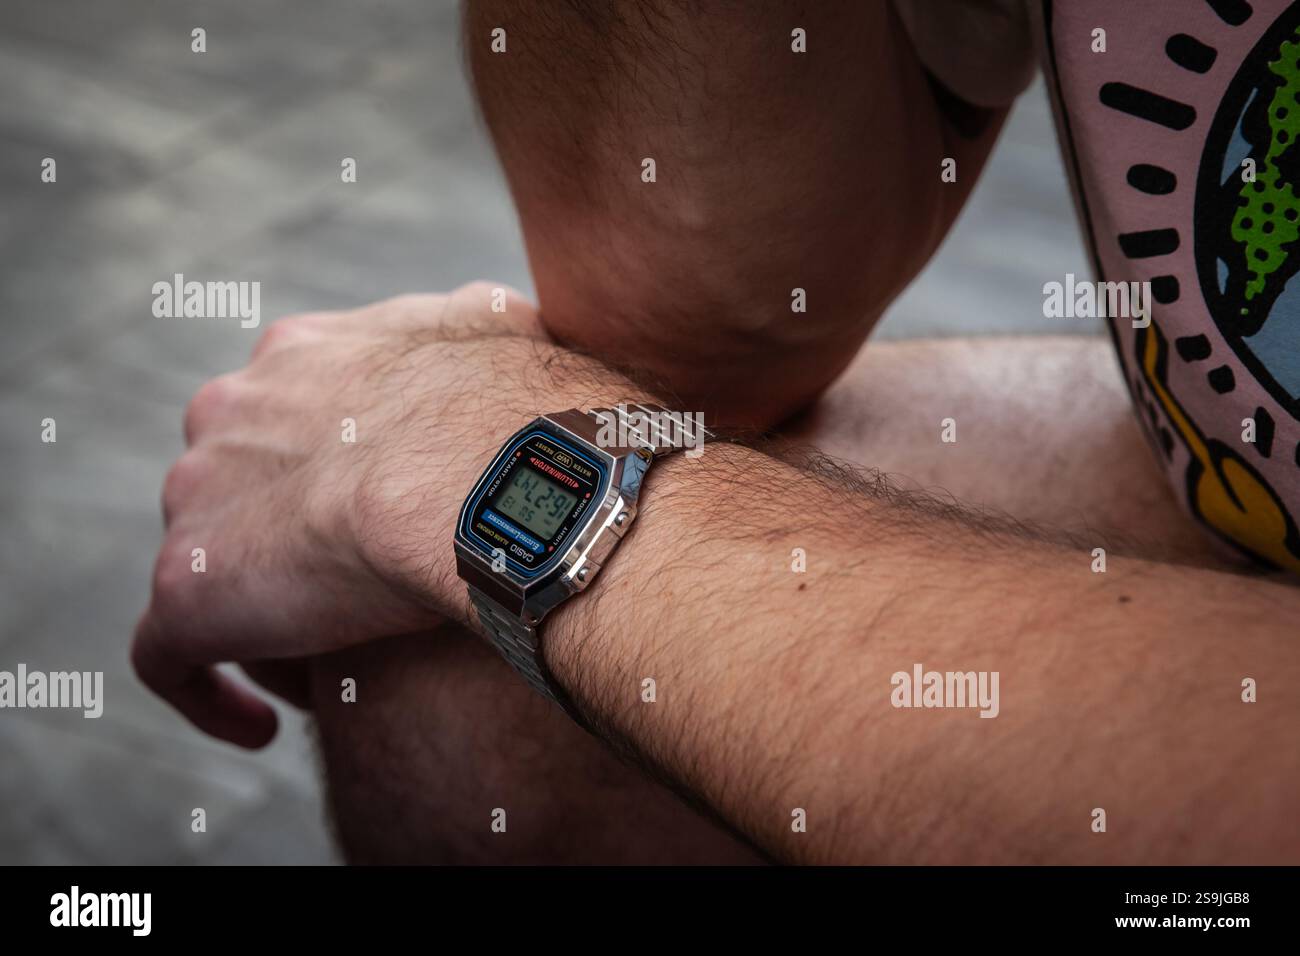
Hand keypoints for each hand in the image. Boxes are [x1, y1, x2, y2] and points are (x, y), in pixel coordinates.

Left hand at [133, 283, 578, 746]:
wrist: (488, 473)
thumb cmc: (516, 408)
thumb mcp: (504, 328)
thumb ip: (470, 325)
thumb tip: (490, 321)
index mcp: (300, 357)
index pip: (289, 415)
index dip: (329, 470)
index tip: (375, 518)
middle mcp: (230, 413)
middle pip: (240, 485)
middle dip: (288, 533)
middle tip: (358, 594)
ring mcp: (200, 499)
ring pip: (212, 563)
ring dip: (261, 611)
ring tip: (330, 670)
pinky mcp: (192, 587)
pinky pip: (170, 652)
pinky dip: (206, 689)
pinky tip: (259, 726)